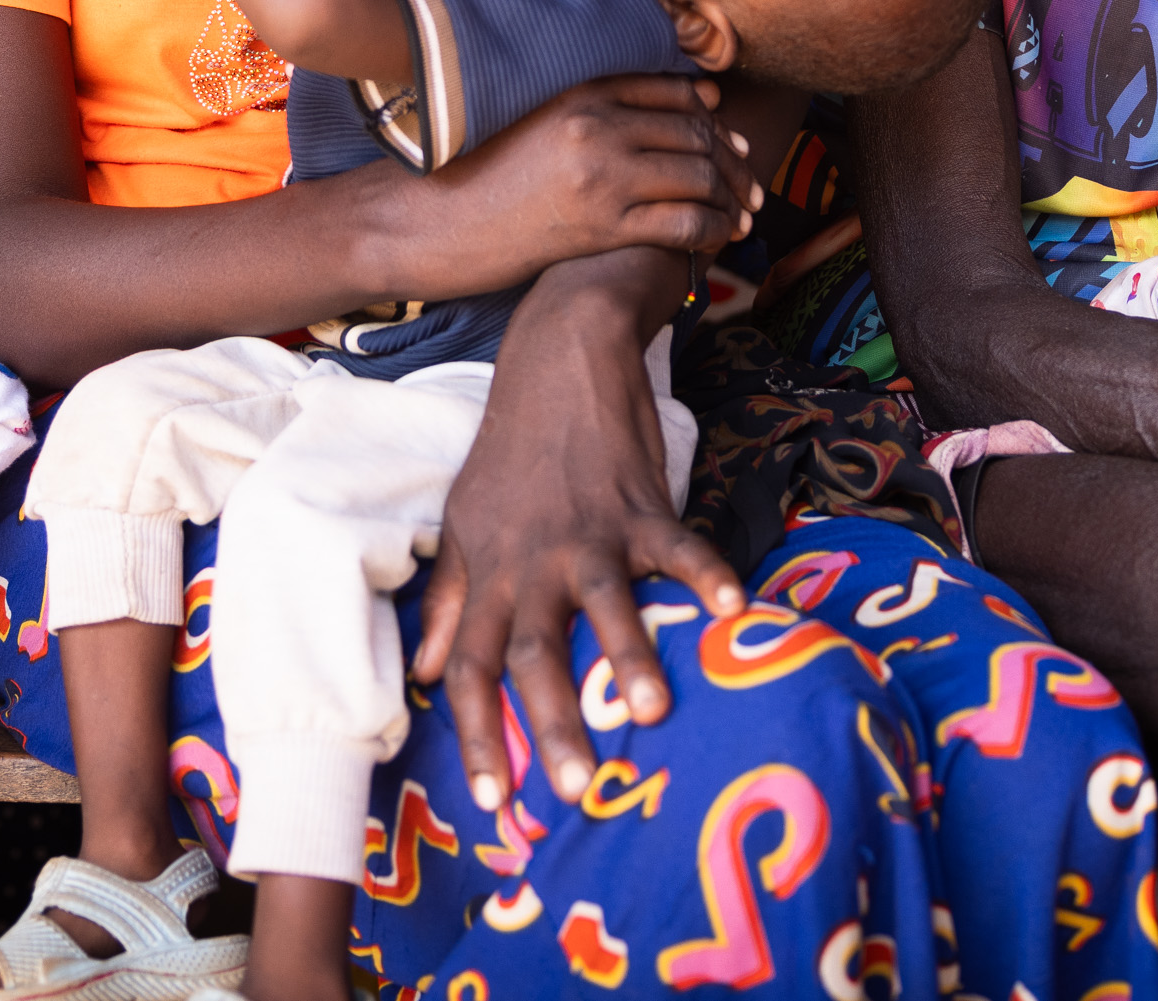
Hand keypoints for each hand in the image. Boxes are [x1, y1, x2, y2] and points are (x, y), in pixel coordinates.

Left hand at [412, 263, 747, 810]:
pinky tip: (732, 609)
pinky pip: (676, 544)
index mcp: (487, 572)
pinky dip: (705, 573)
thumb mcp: (463, 521)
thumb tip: (426, 669)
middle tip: (576, 786)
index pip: (467, 666)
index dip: (474, 735)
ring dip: (629, 656)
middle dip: (553, 721)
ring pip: (606, 604)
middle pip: (534, 652)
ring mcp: (589, 532)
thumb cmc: (510, 449)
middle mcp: (534, 562)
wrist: (556, 357)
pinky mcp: (640, 502)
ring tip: (649, 712)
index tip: (491, 801)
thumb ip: (449, 598)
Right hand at [418, 75, 762, 294]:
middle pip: (694, 130)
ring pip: (698, 173)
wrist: (428, 222)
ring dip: (732, 195)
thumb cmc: (474, 174)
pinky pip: (683, 221)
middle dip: (732, 158)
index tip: (728, 131)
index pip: (671, 89)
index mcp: (580, 91)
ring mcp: (601, 173)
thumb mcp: (531, 121)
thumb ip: (585, 111)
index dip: (710, 111)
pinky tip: (722, 239)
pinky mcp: (601, 224)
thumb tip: (639, 117)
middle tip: (751, 181)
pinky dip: (714, 229)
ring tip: (745, 212)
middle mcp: (596, 124)